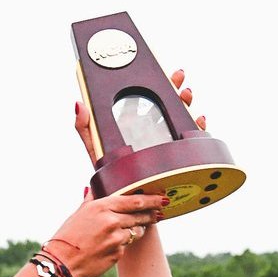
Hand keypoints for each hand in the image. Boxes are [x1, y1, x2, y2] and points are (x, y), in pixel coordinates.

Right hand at [45, 191, 166, 276]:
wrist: (62, 263)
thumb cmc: (67, 237)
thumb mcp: (78, 214)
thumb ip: (91, 200)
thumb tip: (93, 188)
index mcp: (101, 207)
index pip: (134, 201)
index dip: (151, 200)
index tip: (161, 199)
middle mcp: (111, 221)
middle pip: (140, 215)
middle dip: (151, 214)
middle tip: (159, 212)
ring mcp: (116, 238)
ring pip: (136, 231)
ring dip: (138, 229)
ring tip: (132, 229)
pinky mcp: (118, 253)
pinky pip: (126, 245)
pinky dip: (123, 243)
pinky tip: (112, 245)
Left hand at [74, 69, 206, 165]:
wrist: (126, 203)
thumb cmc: (109, 178)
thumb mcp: (95, 149)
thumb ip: (85, 127)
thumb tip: (79, 104)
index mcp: (134, 126)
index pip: (150, 100)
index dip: (160, 84)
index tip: (166, 73)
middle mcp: (153, 133)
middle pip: (169, 106)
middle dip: (177, 91)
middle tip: (179, 80)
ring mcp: (167, 146)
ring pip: (181, 121)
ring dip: (188, 106)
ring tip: (187, 96)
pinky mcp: (177, 162)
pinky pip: (192, 144)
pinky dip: (198, 130)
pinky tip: (198, 122)